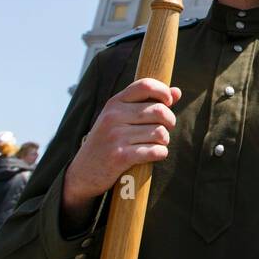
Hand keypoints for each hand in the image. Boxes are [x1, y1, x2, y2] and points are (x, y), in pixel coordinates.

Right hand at [64, 78, 181, 211]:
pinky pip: (155, 151)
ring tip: (156, 144)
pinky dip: (160, 153)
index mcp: (114, 103)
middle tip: (165, 129)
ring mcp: (115, 136)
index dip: (163, 91)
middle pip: (159, 111)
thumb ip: (148, 103)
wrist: (82, 174)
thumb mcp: (120, 118)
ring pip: (160, 132)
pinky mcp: (120, 157)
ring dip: (164, 141)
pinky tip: (154, 154)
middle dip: (170, 121)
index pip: (145, 85)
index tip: (168, 102)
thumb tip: (177, 92)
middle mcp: (113, 116)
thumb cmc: (107, 142)